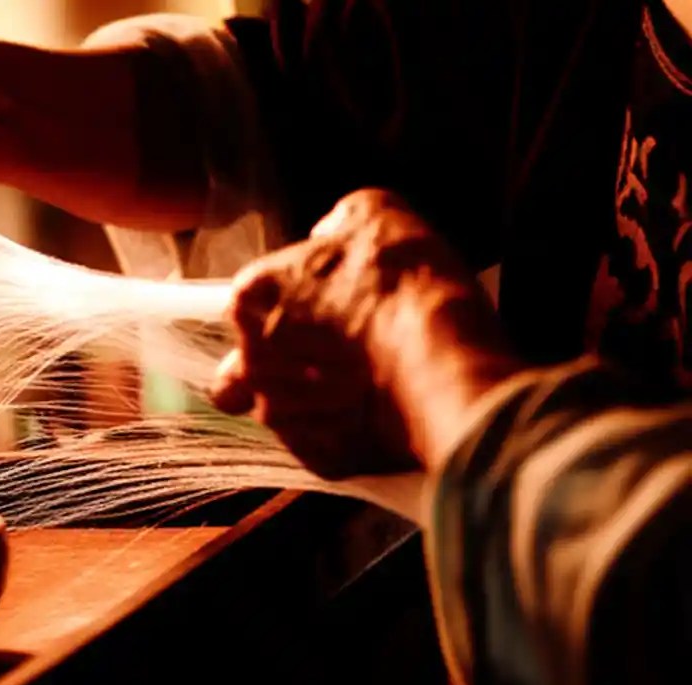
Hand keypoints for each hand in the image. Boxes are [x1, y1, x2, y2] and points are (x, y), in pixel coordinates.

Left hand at [211, 189, 515, 476]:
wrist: (444, 366)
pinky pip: (324, 447)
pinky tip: (382, 416)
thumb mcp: (376, 215)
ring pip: (283, 412)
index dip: (290, 303)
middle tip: (336, 354)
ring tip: (367, 387)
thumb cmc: (405, 287)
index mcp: (252, 299)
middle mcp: (251, 363)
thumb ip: (337, 223)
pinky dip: (346, 435)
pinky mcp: (319, 458)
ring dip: (313, 402)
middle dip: (282, 363)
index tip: (326, 306)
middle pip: (250, 365)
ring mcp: (282, 417)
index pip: (251, 303)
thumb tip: (329, 232)